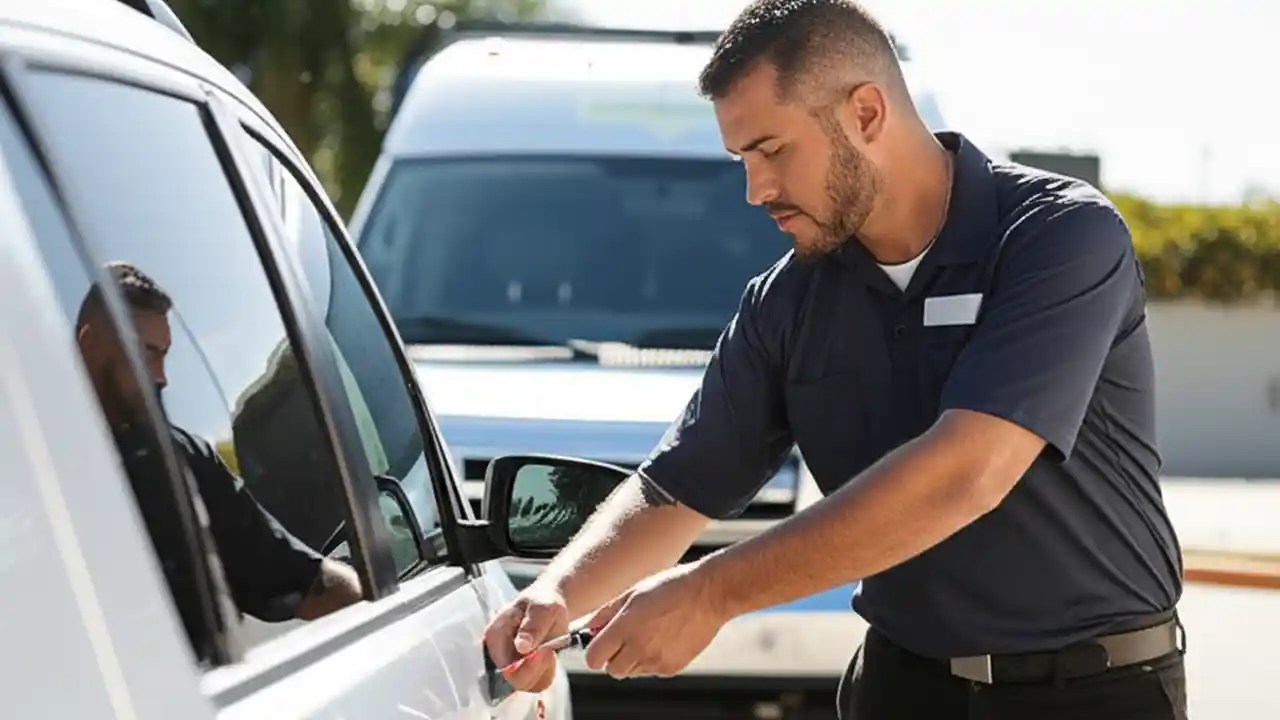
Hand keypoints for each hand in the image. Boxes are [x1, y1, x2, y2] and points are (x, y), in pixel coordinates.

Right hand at [483, 584, 569, 692]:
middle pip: (515, 680)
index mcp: (495, 635)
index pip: (505, 666)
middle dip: (538, 668)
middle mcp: (496, 653)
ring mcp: (506, 664)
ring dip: (543, 671)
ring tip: (548, 650)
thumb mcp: (543, 609)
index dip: (529, 665)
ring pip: (526, 685)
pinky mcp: (517, 671)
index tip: (545, 651)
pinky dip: (545, 674)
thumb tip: (521, 646)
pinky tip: (547, 658)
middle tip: (549, 650)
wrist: (548, 605)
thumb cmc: (543, 603)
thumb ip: (532, 626)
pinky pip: (534, 685)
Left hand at [584, 562, 727, 679]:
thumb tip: (589, 627)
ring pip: (631, 672)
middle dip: (612, 657)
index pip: (593, 658)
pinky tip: (662, 639)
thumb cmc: (670, 587)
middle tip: (623, 640)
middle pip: (611, 669)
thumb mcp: (633, 592)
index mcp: (625, 627)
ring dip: (632, 660)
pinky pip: (651, 671)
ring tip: (646, 636)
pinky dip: (651, 660)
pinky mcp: (672, 668)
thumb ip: (606, 613)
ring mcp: (656, 660)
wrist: (708, 594)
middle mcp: (639, 647)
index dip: (594, 651)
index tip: (600, 643)